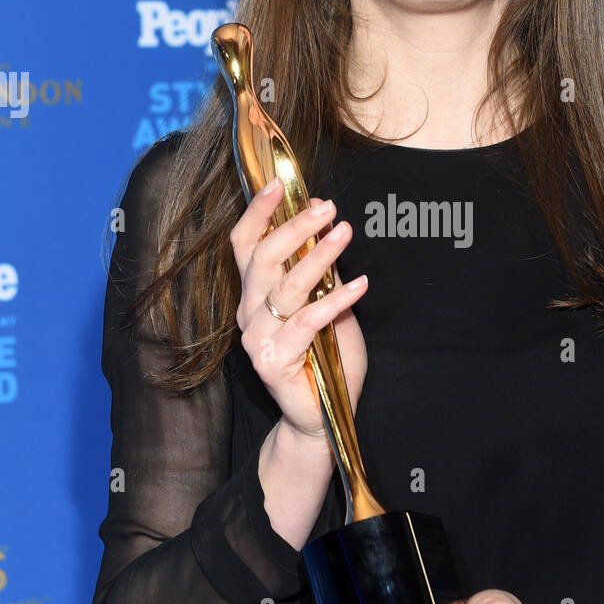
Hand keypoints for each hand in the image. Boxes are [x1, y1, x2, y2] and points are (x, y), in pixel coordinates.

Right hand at [230, 181, 367, 441]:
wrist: (323, 419)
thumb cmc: (325, 358)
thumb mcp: (325, 302)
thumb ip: (319, 267)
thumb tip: (322, 214)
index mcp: (254, 295)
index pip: (244, 245)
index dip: (257, 212)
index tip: (279, 184)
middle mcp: (248, 313)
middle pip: (263, 259)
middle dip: (295, 228)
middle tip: (329, 209)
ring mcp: (257, 340)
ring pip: (285, 287)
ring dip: (318, 256)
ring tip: (346, 233)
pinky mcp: (273, 363)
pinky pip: (306, 323)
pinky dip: (335, 301)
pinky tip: (359, 285)